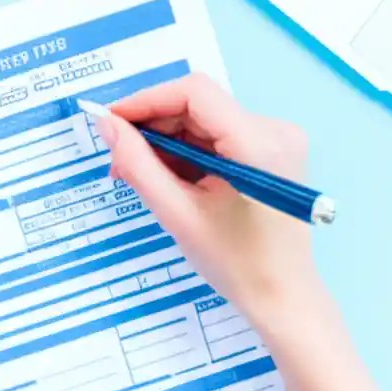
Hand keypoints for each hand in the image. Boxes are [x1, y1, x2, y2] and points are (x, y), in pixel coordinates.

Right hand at [94, 74, 321, 328]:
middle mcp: (275, 130)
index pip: (194, 93)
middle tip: (118, 159)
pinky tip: (170, 179)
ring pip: (207, 121)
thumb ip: (139, 164)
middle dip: (154, 126)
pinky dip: (190, 152)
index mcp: (258, 143)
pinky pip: (221, 136)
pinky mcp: (274, 152)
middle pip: (200, 106)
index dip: (147, 101)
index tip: (110, 122)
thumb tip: (107, 124)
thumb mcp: (178, 214)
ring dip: (169, 142)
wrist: (284, 296)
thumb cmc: (236, 264)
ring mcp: (278, 139)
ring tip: (139, 174)